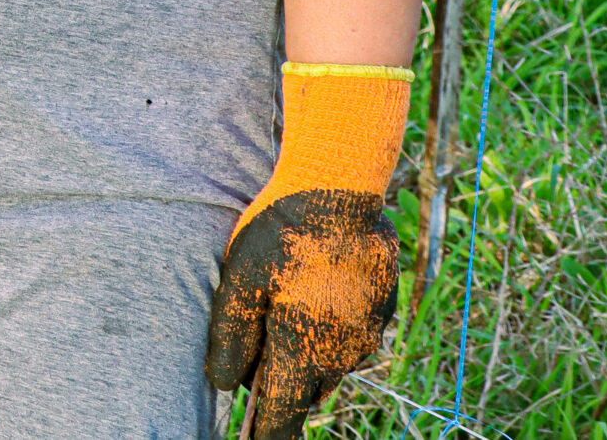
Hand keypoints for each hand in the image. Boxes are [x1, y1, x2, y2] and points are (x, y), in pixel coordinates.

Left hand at [205, 190, 399, 439]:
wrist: (341, 191)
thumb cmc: (282, 233)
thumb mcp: (240, 281)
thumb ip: (231, 336)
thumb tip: (224, 385)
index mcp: (304, 350)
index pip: (284, 412)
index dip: (267, 431)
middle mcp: (343, 352)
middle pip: (307, 390)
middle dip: (282, 389)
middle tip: (255, 369)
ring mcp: (368, 333)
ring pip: (332, 365)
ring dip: (307, 359)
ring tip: (280, 327)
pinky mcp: (382, 310)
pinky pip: (352, 338)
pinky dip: (329, 333)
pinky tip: (313, 301)